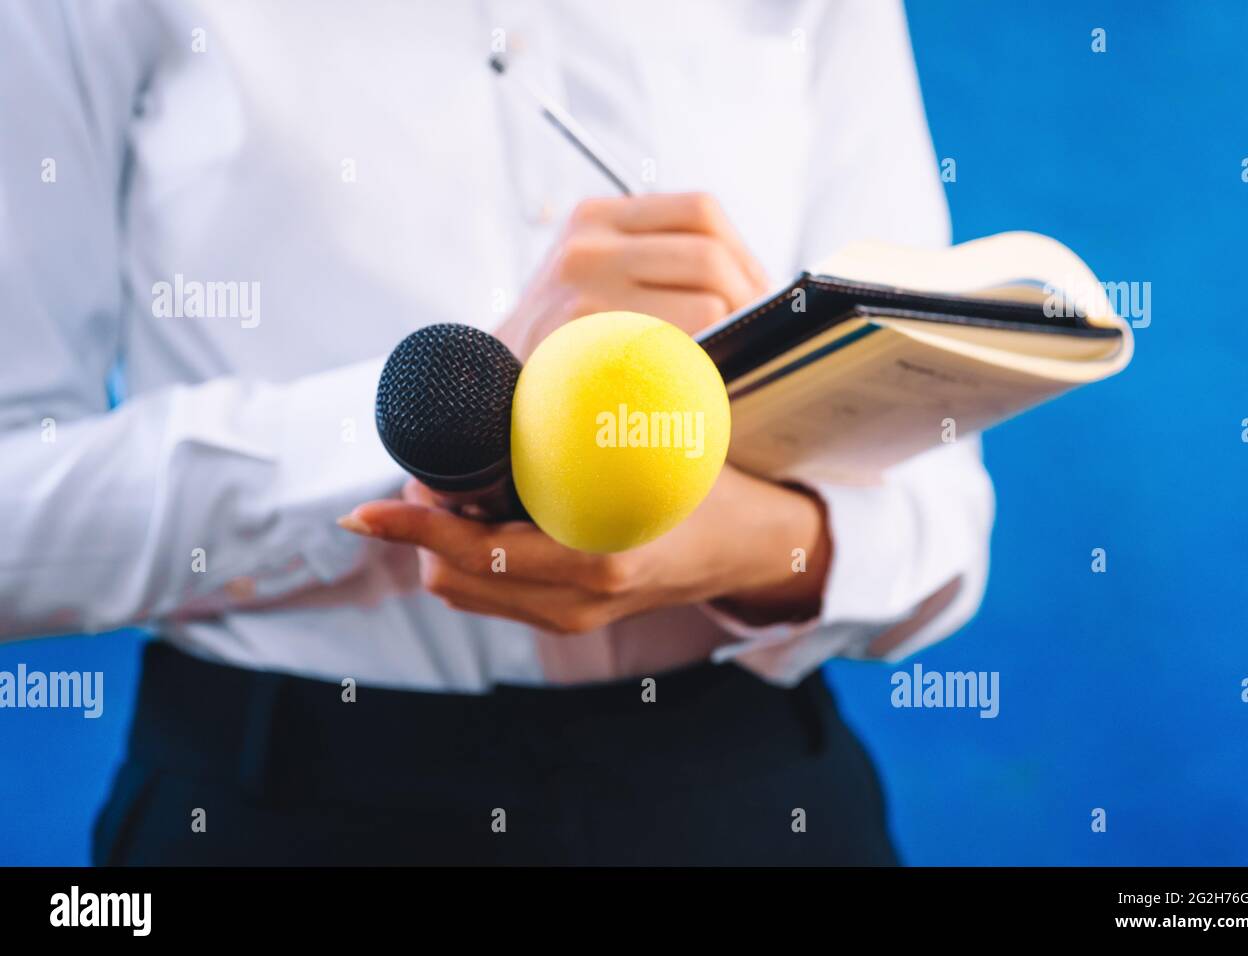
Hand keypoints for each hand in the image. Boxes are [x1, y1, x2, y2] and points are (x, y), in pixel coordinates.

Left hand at [338, 466, 829, 634]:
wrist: (755, 546)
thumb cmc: (711, 489)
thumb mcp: (660, 450)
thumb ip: (592, 432)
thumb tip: (513, 393)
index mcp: (598, 563)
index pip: (474, 556)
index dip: (413, 529)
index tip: (366, 507)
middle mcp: (577, 603)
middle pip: (452, 581)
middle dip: (420, 532)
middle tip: (423, 476)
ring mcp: (573, 617)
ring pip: (466, 592)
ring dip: (440, 547)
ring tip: (447, 494)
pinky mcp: (572, 617)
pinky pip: (494, 597)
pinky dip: (468, 560)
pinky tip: (480, 518)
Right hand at [496, 192, 768, 358]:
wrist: (486, 388)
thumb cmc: (561, 341)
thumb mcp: (591, 273)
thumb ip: (652, 259)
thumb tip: (752, 281)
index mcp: (595, 217)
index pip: (701, 211)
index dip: (743, 252)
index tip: (754, 290)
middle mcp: (586, 244)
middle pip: (711, 254)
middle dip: (749, 296)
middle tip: (754, 331)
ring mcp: (584, 292)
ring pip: (709, 300)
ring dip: (735, 332)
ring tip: (733, 354)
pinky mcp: (588, 342)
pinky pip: (683, 347)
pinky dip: (705, 363)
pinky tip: (699, 378)